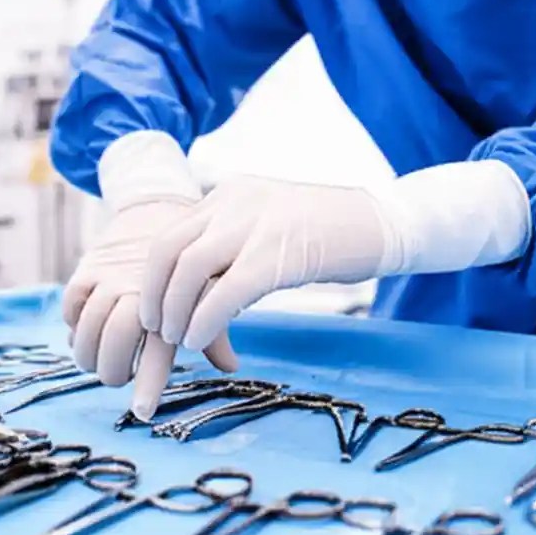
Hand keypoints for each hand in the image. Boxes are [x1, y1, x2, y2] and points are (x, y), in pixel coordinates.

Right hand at [63, 198, 236, 418]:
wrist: (157, 206)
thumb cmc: (188, 261)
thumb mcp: (208, 291)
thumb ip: (213, 332)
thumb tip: (231, 367)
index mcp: (174, 305)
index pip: (158, 356)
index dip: (148, 387)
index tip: (142, 413)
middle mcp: (140, 294)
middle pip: (115, 349)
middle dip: (114, 371)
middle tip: (119, 373)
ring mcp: (110, 280)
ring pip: (85, 333)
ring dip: (88, 354)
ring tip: (96, 359)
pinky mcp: (88, 267)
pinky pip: (71, 306)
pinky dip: (73, 322)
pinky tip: (82, 326)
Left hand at [140, 176, 387, 350]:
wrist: (383, 222)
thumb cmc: (329, 233)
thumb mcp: (269, 223)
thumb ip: (233, 242)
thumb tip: (203, 285)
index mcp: (229, 194)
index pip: (170, 233)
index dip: (153, 277)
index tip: (155, 309)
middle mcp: (235, 201)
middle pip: (169, 248)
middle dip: (156, 295)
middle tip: (159, 330)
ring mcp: (257, 225)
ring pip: (191, 268)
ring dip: (176, 311)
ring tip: (180, 340)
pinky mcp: (278, 254)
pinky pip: (226, 291)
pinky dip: (206, 320)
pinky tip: (202, 340)